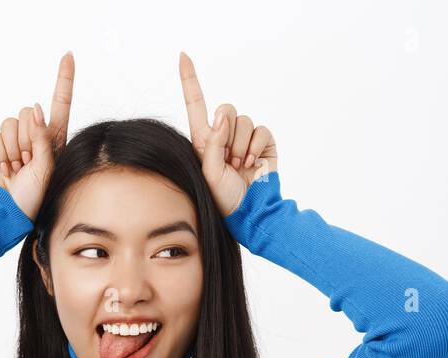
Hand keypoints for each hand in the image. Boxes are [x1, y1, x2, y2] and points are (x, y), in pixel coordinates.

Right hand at [0, 51, 74, 220]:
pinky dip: (0, 154)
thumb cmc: (34, 196)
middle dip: (27, 140)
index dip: (64, 79)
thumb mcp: (47, 168)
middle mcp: (32, 134)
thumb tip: (36, 109)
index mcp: (52, 138)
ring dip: (14, 150)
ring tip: (16, 169)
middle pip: (29, 112)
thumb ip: (43, 138)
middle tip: (27, 164)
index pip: (60, 104)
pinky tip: (4, 170)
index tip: (68, 55)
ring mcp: (11, 139)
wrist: (8, 211)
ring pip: (11, 123)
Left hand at [179, 52, 278, 218]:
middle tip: (229, 159)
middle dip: (228, 133)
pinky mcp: (264, 141)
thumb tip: (221, 116)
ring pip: (243, 120)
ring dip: (241, 146)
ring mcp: (245, 137)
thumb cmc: (224, 197)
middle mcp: (225, 134)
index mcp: (205, 138)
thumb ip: (212, 142)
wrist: (250, 210)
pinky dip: (256, 147)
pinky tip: (253, 164)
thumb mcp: (209, 171)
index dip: (190, 80)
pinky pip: (260, 130)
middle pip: (225, 109)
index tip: (183, 57)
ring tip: (240, 166)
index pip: (196, 104)